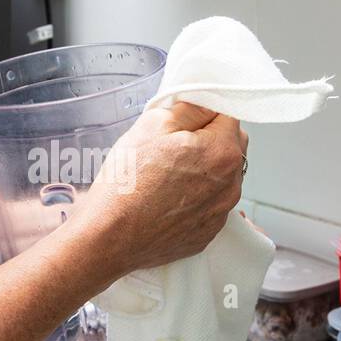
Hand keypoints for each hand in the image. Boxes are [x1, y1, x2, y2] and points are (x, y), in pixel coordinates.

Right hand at [72, 100, 248, 274]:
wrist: (110, 238)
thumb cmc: (128, 183)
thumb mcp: (153, 124)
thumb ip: (190, 107)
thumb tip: (206, 102)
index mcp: (223, 152)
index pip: (229, 113)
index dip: (203, 111)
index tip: (183, 118)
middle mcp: (231, 185)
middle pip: (230, 146)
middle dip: (208, 138)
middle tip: (172, 144)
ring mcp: (221, 213)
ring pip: (221, 176)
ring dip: (203, 170)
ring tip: (166, 175)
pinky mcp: (207, 233)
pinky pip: (209, 204)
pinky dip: (195, 197)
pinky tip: (167, 198)